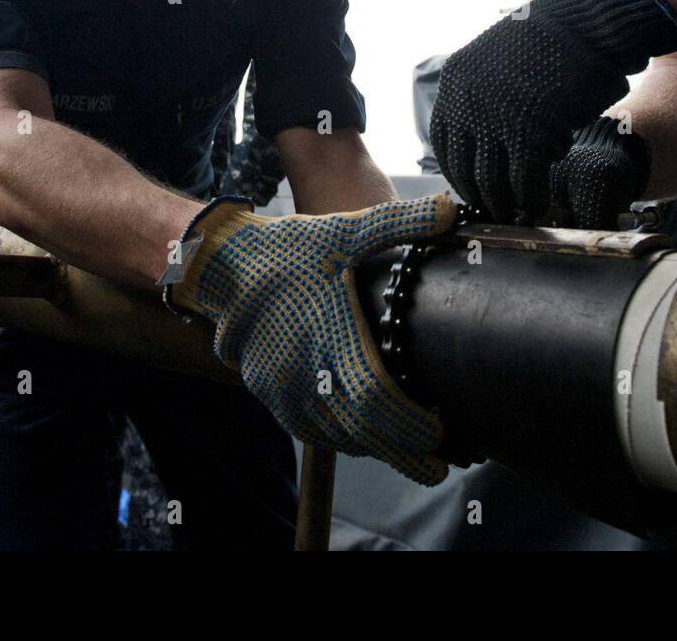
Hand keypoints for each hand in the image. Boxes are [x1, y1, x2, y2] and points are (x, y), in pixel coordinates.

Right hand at [170, 193, 456, 484]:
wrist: (225, 266)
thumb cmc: (293, 249)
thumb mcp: (348, 230)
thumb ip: (403, 222)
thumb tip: (452, 209)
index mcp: (331, 333)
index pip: (374, 397)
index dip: (407, 424)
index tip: (439, 433)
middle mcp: (304, 371)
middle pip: (360, 432)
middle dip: (402, 454)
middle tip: (438, 468)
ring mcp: (283, 389)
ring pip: (335, 436)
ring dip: (373, 449)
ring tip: (409, 454)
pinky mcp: (269, 395)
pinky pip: (311, 430)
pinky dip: (342, 439)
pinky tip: (364, 439)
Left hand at [430, 0, 676, 221]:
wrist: (585, 24)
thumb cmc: (553, 37)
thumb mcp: (499, 56)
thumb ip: (486, 91)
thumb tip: (484, 130)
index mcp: (456, 80)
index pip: (442, 137)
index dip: (456, 166)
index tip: (467, 182)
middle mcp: (467, 102)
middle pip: (462, 165)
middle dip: (478, 192)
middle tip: (493, 208)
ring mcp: (495, 120)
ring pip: (490, 180)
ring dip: (503, 201)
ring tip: (518, 211)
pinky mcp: (528, 135)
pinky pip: (523, 181)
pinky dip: (531, 196)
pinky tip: (540, 202)